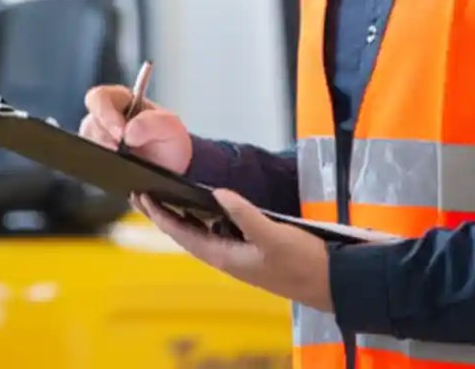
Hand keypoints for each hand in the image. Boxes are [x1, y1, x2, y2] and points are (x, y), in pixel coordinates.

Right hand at [79, 85, 192, 173]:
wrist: (171, 168)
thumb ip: (154, 123)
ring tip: (125, 161)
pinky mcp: (97, 158)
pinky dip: (103, 165)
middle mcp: (106, 117)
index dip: (105, 113)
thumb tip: (129, 131)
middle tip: (120, 151)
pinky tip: (119, 168)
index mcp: (121, 100)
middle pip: (90, 123)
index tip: (120, 133)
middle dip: (105, 139)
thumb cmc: (168, 141)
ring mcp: (99, 139)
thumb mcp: (170, 128)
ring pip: (88, 143)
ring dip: (105, 153)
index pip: (100, 97)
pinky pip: (91, 161)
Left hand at [133, 189, 332, 311]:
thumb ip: (244, 214)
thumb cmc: (303, 263)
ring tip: (165, 196)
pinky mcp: (252, 250)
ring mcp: (239, 255)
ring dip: (182, 215)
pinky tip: (206, 204)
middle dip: (163, 214)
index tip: (142, 197)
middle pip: (186, 233)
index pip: (182, 234)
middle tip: (142, 194)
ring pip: (201, 233)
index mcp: (225, 257)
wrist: (332, 282)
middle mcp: (227, 257)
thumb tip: (217, 193)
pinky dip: (207, 217)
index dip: (161, 216)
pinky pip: (220, 232)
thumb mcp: (273, 235)